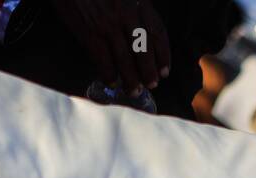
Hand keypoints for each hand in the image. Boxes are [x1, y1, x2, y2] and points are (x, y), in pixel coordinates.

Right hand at [52, 0, 170, 95]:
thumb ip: (135, 5)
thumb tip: (142, 31)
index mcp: (138, 1)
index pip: (158, 32)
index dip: (163, 54)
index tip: (165, 70)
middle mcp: (127, 13)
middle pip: (144, 50)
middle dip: (149, 71)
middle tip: (151, 84)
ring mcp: (108, 24)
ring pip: (125, 59)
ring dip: (131, 79)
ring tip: (134, 90)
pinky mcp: (90, 32)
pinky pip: (103, 59)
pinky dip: (108, 74)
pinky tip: (111, 81)